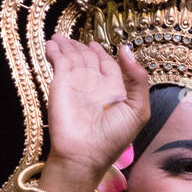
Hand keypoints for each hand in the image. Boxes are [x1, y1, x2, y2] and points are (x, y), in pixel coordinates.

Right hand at [42, 35, 150, 189]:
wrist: (84, 155)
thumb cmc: (113, 138)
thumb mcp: (138, 110)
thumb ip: (138, 80)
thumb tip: (127, 50)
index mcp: (115, 91)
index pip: (108, 66)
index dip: (103, 54)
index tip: (96, 44)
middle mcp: (95, 86)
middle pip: (88, 59)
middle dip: (81, 48)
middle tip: (73, 38)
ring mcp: (76, 84)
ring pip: (72, 58)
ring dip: (67, 46)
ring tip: (60, 36)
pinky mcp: (60, 84)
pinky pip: (59, 62)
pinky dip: (56, 51)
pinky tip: (53, 43)